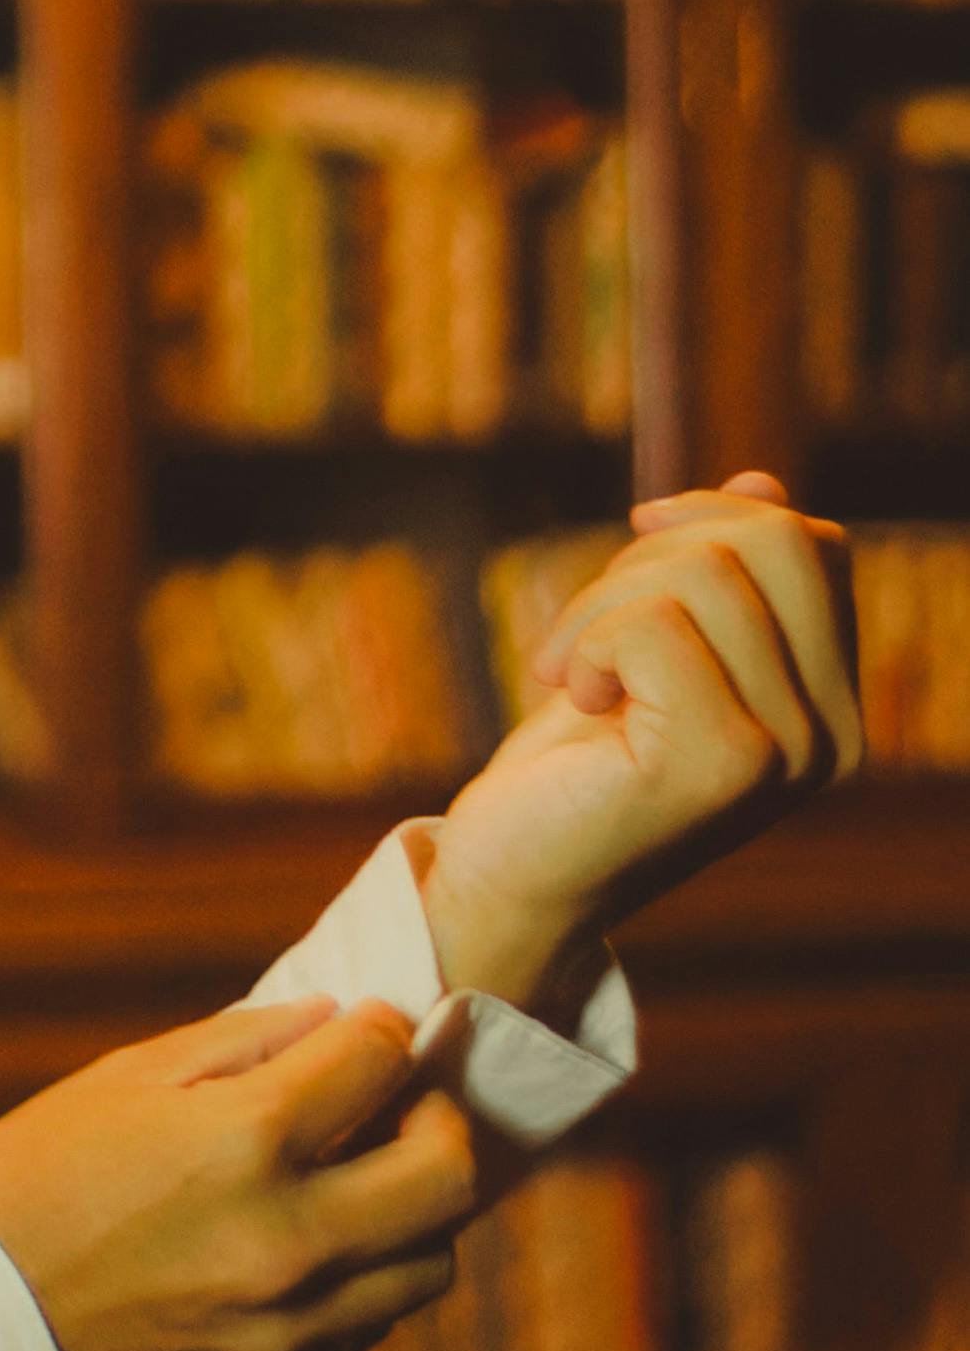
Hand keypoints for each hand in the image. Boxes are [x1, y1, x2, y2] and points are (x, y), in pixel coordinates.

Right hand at [0, 993, 474, 1350]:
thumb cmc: (34, 1180)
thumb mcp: (124, 1079)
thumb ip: (243, 1042)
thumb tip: (334, 1022)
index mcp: (247, 1140)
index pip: (381, 1059)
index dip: (383, 1028)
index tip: (368, 1028)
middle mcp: (291, 1237)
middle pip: (449, 1173)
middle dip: (439, 1118)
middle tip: (400, 1101)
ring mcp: (292, 1323)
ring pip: (432, 1263)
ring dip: (415, 1209)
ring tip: (362, 1177)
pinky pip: (373, 1324)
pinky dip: (367, 1278)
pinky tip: (314, 1246)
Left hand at [424, 475, 861, 1013]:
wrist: (514, 867)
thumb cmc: (581, 757)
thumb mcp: (657, 643)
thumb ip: (722, 574)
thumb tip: (761, 483)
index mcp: (834, 704)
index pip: (812, 544)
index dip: (709, 521)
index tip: (633, 562)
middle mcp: (836, 737)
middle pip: (774, 540)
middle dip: (653, 553)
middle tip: (590, 625)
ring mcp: (789, 756)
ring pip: (705, 574)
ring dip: (599, 603)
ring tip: (573, 672)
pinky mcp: (724, 767)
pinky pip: (654, 625)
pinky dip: (587, 641)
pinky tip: (577, 700)